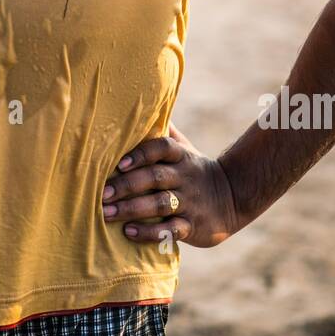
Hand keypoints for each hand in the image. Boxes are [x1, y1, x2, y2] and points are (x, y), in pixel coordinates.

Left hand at [101, 123, 240, 247]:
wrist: (233, 197)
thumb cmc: (194, 170)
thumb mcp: (184, 148)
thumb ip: (163, 131)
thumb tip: (142, 102)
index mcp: (181, 156)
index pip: (162, 148)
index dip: (141, 154)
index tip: (119, 163)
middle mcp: (184, 177)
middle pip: (155, 178)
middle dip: (126, 185)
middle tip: (101, 193)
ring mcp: (189, 202)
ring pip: (159, 204)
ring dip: (132, 210)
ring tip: (106, 214)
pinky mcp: (193, 226)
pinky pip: (172, 230)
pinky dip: (150, 233)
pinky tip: (129, 233)